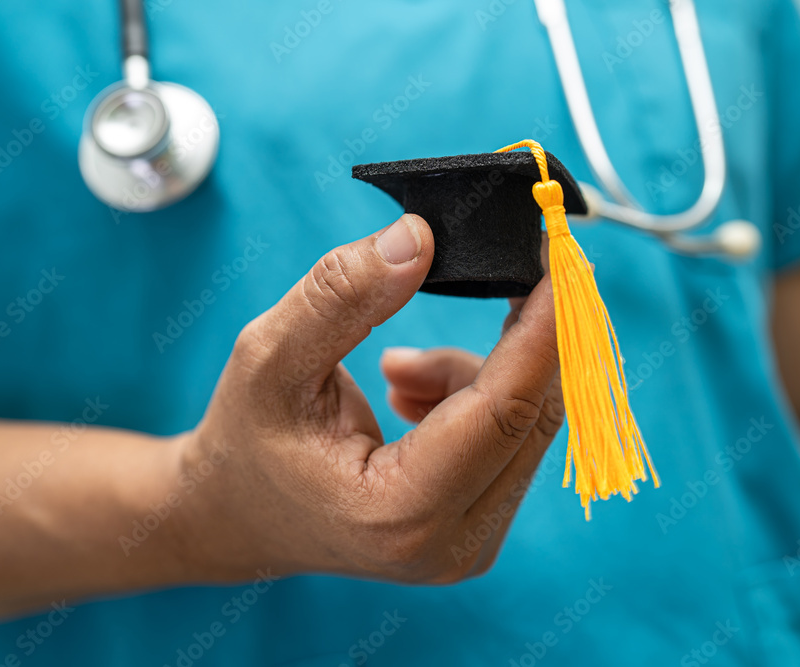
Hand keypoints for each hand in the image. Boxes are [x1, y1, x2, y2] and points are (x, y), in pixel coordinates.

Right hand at [177, 214, 563, 583]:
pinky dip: (475, 396)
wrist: (238, 518)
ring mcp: (474, 545)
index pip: (504, 409)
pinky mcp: (481, 527)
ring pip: (528, 422)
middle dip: (527, 332)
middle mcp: (455, 545)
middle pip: (534, 415)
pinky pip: (513, 438)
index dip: (541, 328)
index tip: (561, 257)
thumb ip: (342, 296)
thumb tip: (421, 238)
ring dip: (478, 369)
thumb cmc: (245, 442)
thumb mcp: (270, 357)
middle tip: (508, 264)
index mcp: (401, 512)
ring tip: (395, 370)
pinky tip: (411, 398)